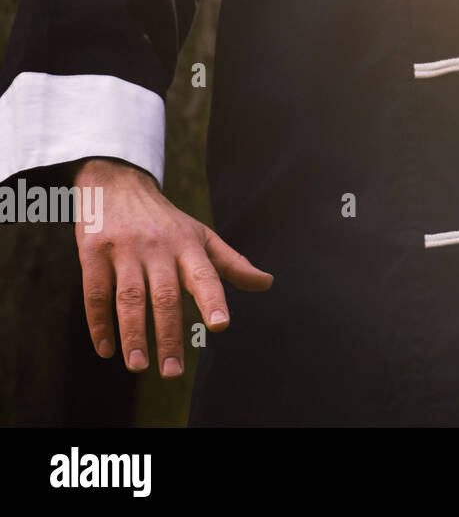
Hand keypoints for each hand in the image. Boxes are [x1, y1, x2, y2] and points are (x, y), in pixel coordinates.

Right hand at [72, 157, 273, 377]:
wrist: (117, 185)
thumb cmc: (166, 220)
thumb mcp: (202, 235)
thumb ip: (232, 263)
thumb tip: (267, 284)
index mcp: (189, 245)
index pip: (205, 275)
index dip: (213, 300)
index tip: (220, 326)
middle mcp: (159, 248)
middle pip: (166, 296)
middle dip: (169, 335)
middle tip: (172, 371)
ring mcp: (125, 250)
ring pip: (130, 298)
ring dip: (134, 335)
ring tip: (138, 366)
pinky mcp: (93, 253)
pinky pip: (96, 294)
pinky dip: (100, 323)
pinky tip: (106, 349)